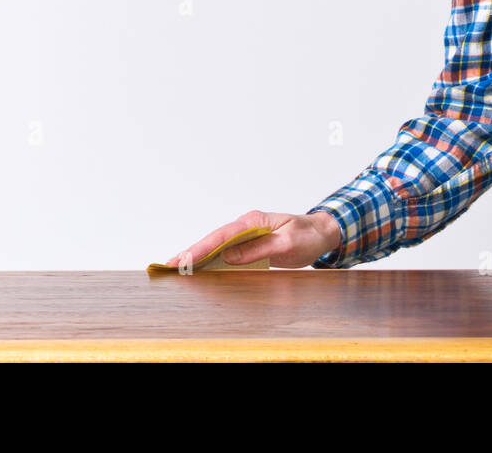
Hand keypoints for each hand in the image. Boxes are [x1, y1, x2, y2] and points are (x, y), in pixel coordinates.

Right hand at [164, 209, 342, 269]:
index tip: (185, 259)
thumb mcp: (288, 243)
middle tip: (168, 264)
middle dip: (192, 251)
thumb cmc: (308, 235)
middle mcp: (247, 226)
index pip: (223, 236)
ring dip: (198, 256)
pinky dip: (212, 260)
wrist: (322, 233)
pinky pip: (227, 253)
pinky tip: (200, 269)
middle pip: (214, 240)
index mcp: (254, 221)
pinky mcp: (250, 246)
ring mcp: (247, 236)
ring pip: (218, 246)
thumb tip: (231, 256)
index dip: (202, 248)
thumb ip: (260, 249)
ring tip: (176, 267)